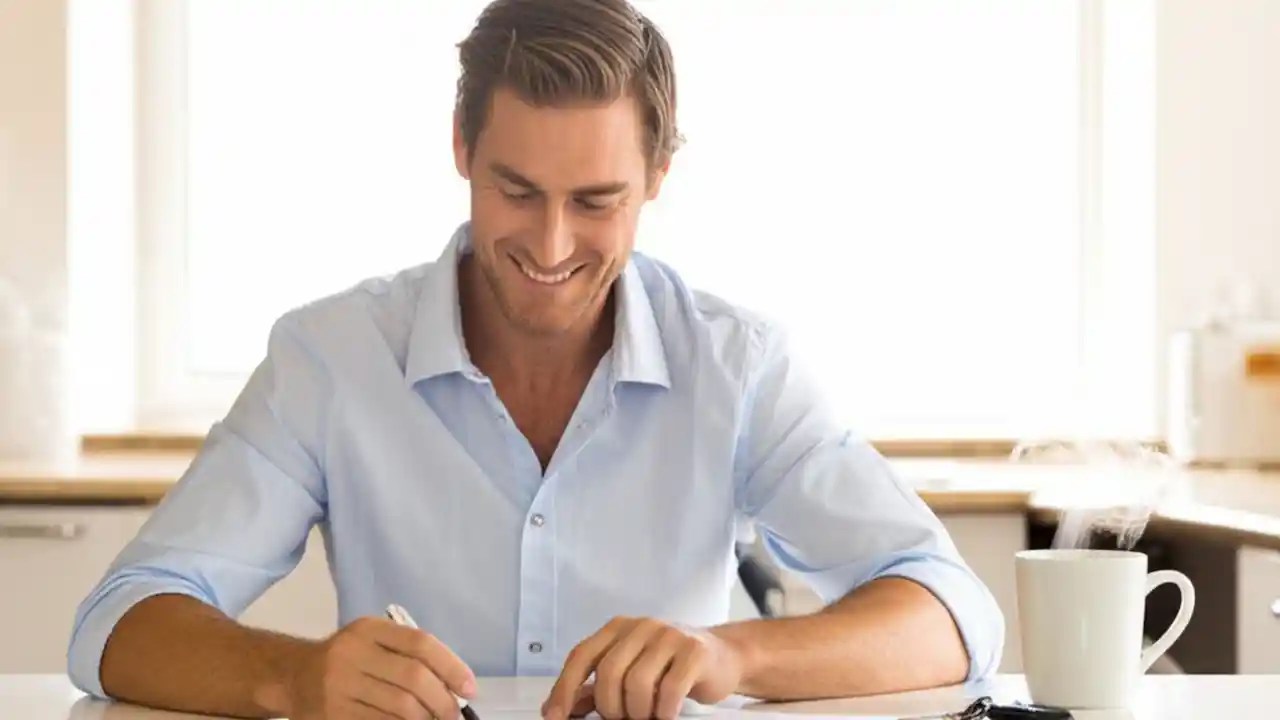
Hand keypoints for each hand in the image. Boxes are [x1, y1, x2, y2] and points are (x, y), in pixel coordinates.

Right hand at [284, 615, 476, 718]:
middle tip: (453, 714)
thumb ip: (408, 655)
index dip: (451, 666)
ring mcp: (339, 685)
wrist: (293, 678)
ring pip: (400, 706)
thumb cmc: (347, 661)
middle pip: (413, 677)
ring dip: (426, 719)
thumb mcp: (372, 643)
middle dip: (442, 700)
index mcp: (368, 629)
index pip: (420, 643)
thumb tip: (455, 685)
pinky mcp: (333, 714)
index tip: (469, 688)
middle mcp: (351, 653)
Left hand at [542, 617, 745, 719]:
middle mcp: (641, 626)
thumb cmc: (672, 665)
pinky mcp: (695, 651)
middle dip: (610, 706)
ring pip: (637, 682)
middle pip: (608, 672)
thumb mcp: (632, 669)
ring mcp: (669, 635)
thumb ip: (598, 684)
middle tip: (621, 719)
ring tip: (647, 715)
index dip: (565, 688)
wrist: (724, 656)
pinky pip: (670, 688)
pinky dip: (664, 710)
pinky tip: (666, 713)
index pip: (582, 655)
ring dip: (638, 711)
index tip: (555, 716)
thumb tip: (565, 707)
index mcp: (618, 628)